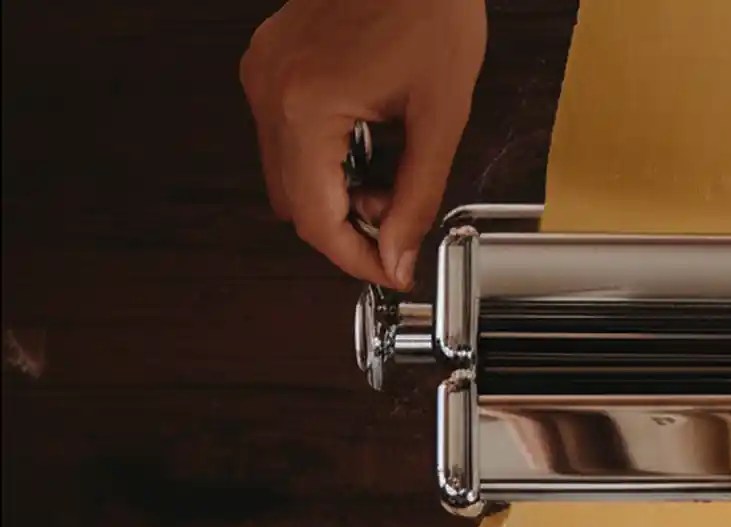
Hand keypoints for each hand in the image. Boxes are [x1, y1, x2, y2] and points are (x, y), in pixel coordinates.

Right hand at [240, 0, 485, 288]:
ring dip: (337, 190)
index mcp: (305, 106)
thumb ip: (418, 194)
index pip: (315, 220)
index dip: (356, 258)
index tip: (389, 270)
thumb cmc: (430, 5)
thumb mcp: (441, 115)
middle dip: (350, 223)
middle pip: (295, 203)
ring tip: (392, 167)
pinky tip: (370, 137)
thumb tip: (400, 250)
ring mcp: (264, 74)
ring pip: (288, 173)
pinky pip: (287, 134)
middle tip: (399, 218)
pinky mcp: (272, 63)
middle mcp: (270, 91)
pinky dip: (327, 155)